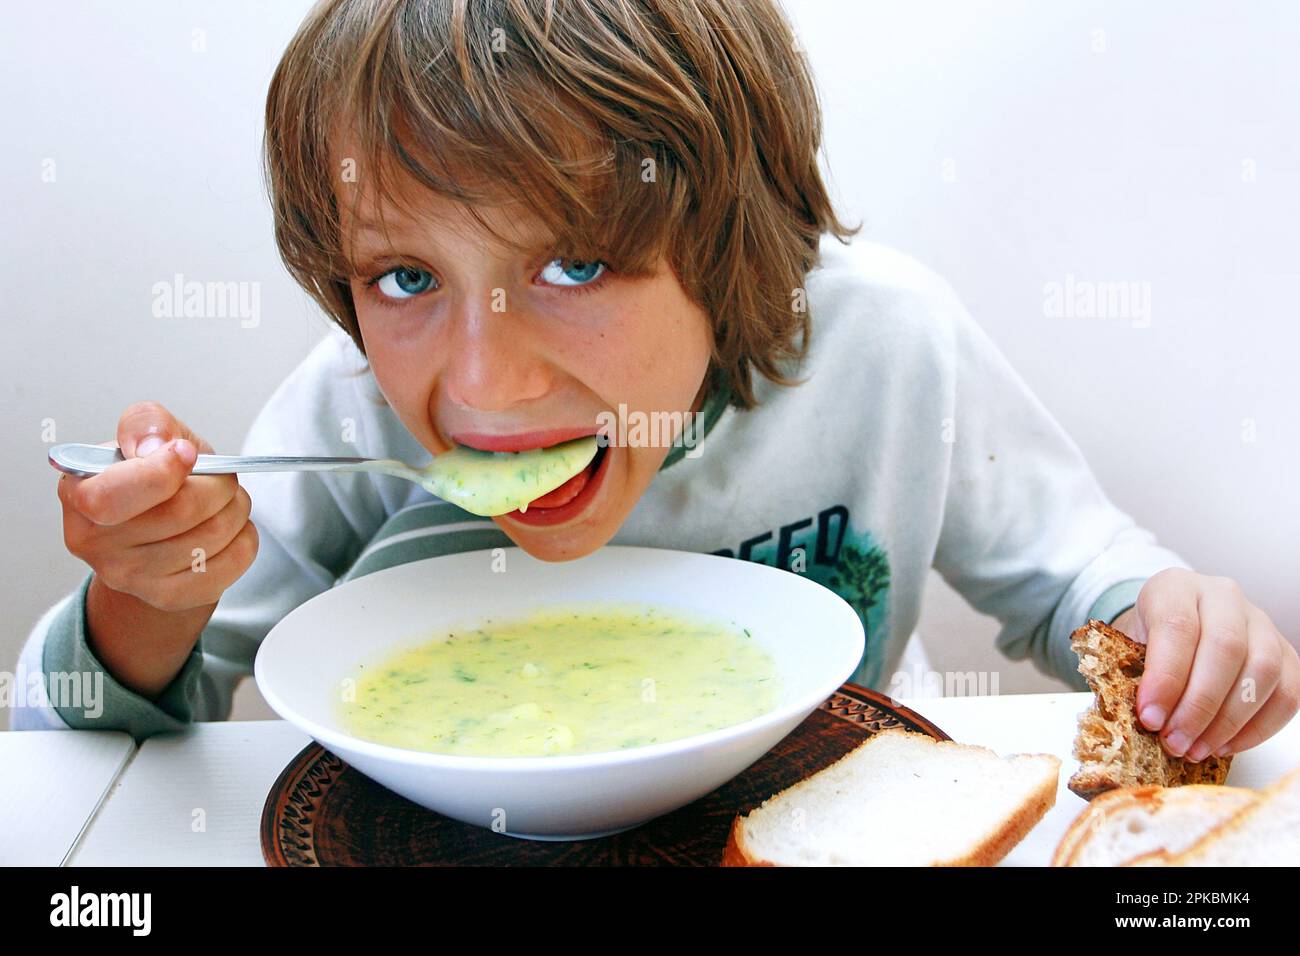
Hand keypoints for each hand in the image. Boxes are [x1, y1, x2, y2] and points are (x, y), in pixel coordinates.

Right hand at [56, 401, 258, 611]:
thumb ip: (146, 424)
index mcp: (79, 494)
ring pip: (212, 536)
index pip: (110, 497)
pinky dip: (245, 539)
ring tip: (226, 501)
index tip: (187, 453)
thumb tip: (156, 445)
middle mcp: (94, 542)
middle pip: (181, 512)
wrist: (159, 529)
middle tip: (221, 477)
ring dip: (236, 509)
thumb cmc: (154, 476)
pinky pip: (231, 564)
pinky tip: (231, 529)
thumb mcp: (147, 436)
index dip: (160, 473)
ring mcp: (129, 577)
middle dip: (218, 484)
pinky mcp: (168, 597)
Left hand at [1111, 568, 1298, 761]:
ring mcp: (1260, 622)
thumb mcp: (1124, 645)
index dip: (1165, 677)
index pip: (1177, 626)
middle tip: (1174, 741)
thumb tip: (1142, 720)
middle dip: (1199, 705)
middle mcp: (1223, 596)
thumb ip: (1131, 674)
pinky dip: (1257, 728)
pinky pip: (1287, 694)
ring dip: (1229, 721)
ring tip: (1196, 749)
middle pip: (1226, 648)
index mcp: (1175, 587)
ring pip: (1263, 670)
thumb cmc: (1146, 639)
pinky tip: (1223, 745)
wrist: (1171, 625)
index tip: (1150, 717)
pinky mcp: (1285, 653)